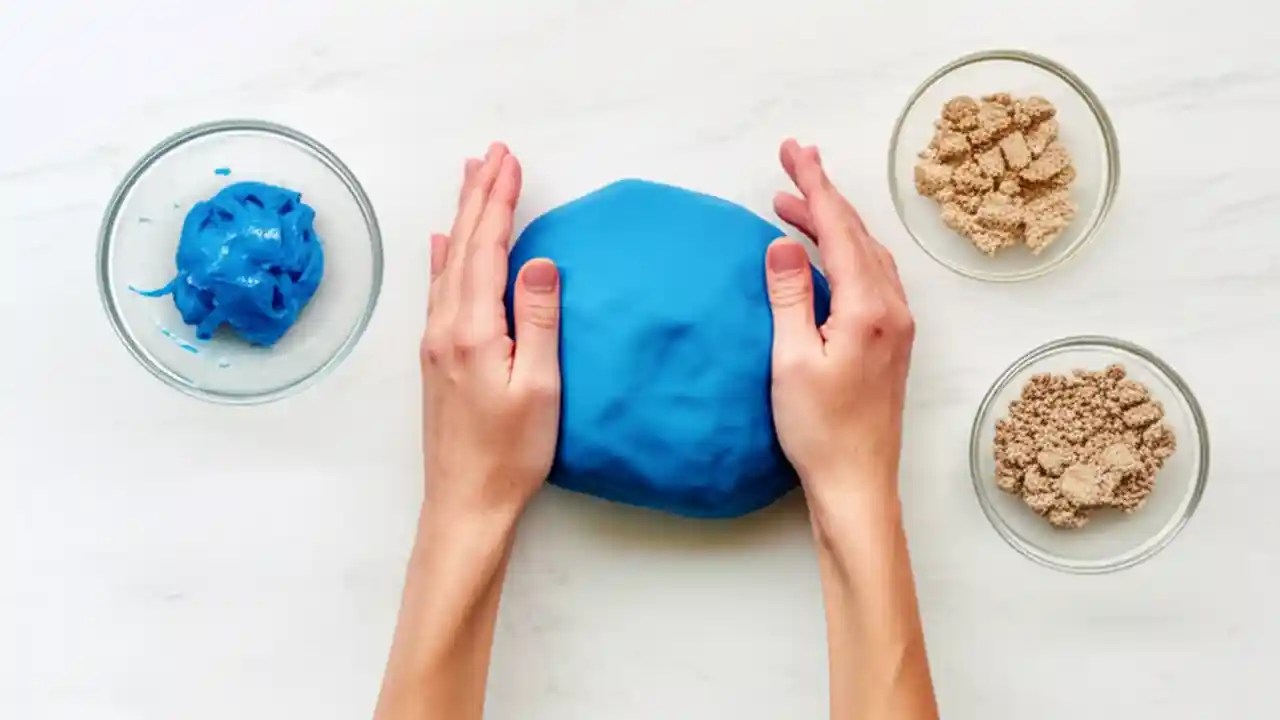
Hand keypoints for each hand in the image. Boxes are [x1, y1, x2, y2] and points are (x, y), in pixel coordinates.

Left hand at [421, 143, 561, 525]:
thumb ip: (539, 320)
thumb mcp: (540, 387)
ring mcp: (435, 342)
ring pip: (449, 263)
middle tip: (493, 154)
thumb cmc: (510, 454)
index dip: (499, 201)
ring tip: (471, 180)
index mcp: (473, 329)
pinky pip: (439, 290)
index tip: (510, 162)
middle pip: (463, 246)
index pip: (488, 248)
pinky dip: (444, 258)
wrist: (465, 504)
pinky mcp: (436, 358)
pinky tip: (443, 244)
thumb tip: (540, 261)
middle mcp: (445, 327)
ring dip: (463, 218)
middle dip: (480, 196)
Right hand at [765, 139, 914, 517]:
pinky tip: (823, 253)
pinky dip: (844, 251)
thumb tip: (784, 242)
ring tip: (793, 204)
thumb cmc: (820, 431)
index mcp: (868, 308)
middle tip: (792, 161)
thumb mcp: (791, 361)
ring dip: (832, 224)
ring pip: (866, 253)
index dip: (813, 185)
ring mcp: (896, 326)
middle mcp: (891, 310)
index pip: (839, 229)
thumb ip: (789, 296)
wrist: (857, 484)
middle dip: (823, 194)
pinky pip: (870, 276)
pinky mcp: (890, 342)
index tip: (792, 152)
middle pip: (857, 233)